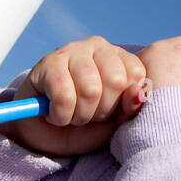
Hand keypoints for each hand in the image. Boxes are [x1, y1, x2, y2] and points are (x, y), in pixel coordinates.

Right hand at [0, 37, 150, 157]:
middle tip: (88, 115)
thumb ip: (131, 107)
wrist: (41, 134)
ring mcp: (72, 50)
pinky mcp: (48, 63)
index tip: (110, 113)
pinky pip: (64, 96)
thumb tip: (139, 93)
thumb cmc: (84, 124)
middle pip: (115, 81)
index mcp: (120, 57)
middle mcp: (98, 47)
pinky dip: (61, 116)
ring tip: (72, 116)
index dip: (123, 103)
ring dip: (80, 115)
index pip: (136, 75)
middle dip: (102, 111)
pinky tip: (56, 115)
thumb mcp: (114, 121)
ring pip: (90, 89)